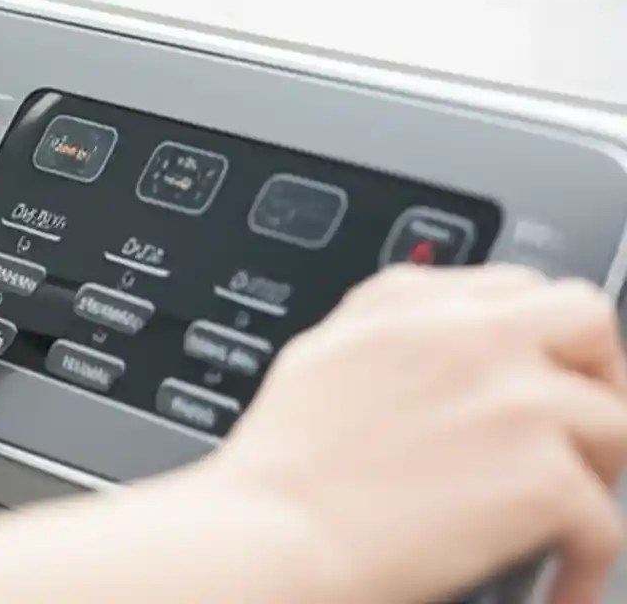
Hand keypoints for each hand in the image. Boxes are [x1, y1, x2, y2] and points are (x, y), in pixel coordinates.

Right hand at [189, 265, 626, 603]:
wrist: (270, 537)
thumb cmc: (277, 471)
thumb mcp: (320, 359)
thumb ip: (388, 336)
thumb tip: (430, 353)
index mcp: (406, 304)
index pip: (511, 288)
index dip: (533, 338)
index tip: (535, 375)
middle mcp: (468, 336)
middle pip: (583, 319)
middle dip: (593, 370)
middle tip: (575, 428)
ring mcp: (514, 400)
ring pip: (613, 421)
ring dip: (592, 469)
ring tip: (561, 514)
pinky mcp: (543, 476)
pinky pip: (604, 519)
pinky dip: (585, 561)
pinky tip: (558, 581)